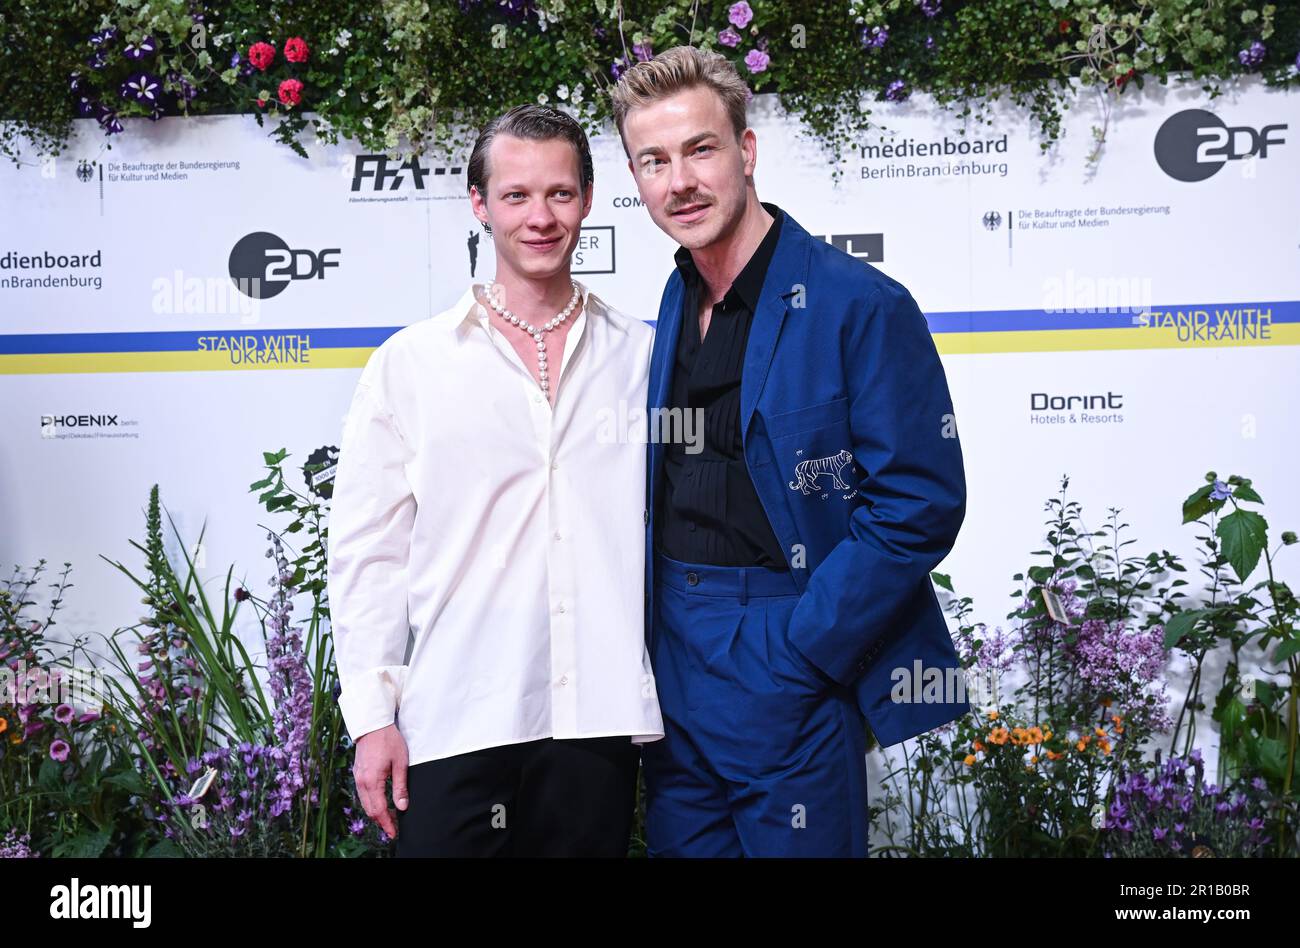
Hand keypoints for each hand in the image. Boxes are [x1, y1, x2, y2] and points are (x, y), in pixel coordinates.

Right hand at [353, 723, 408, 838]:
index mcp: (372, 781)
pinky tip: (380, 802)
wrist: (373, 724)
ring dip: (375, 812)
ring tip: (389, 817)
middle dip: (381, 821)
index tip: (394, 833)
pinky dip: (371, 802)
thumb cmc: (389, 741)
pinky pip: (362, 793)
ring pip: (365, 802)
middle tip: (393, 828)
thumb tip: (402, 807)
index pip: (379, 810)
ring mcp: (358, 777)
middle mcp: (361, 782)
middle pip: (369, 809)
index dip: (386, 823)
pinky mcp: (358, 772)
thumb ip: (400, 787)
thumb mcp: (400, 763)